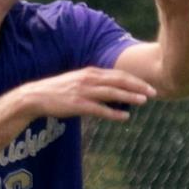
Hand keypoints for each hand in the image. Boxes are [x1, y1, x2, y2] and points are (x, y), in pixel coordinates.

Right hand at [21, 66, 158, 122]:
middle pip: (119, 80)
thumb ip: (95, 84)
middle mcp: (89, 79)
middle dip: (138, 86)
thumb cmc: (58, 91)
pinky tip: (125, 116)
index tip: (148, 85)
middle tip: (153, 91)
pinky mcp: (77, 105)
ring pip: (112, 92)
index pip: (118, 74)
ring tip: (144, 101)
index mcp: (90, 72)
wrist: (35, 96)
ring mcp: (83, 91)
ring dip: (130, 96)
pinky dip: (113, 112)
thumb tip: (112, 91)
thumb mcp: (78, 82)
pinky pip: (99, 109)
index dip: (135, 79)